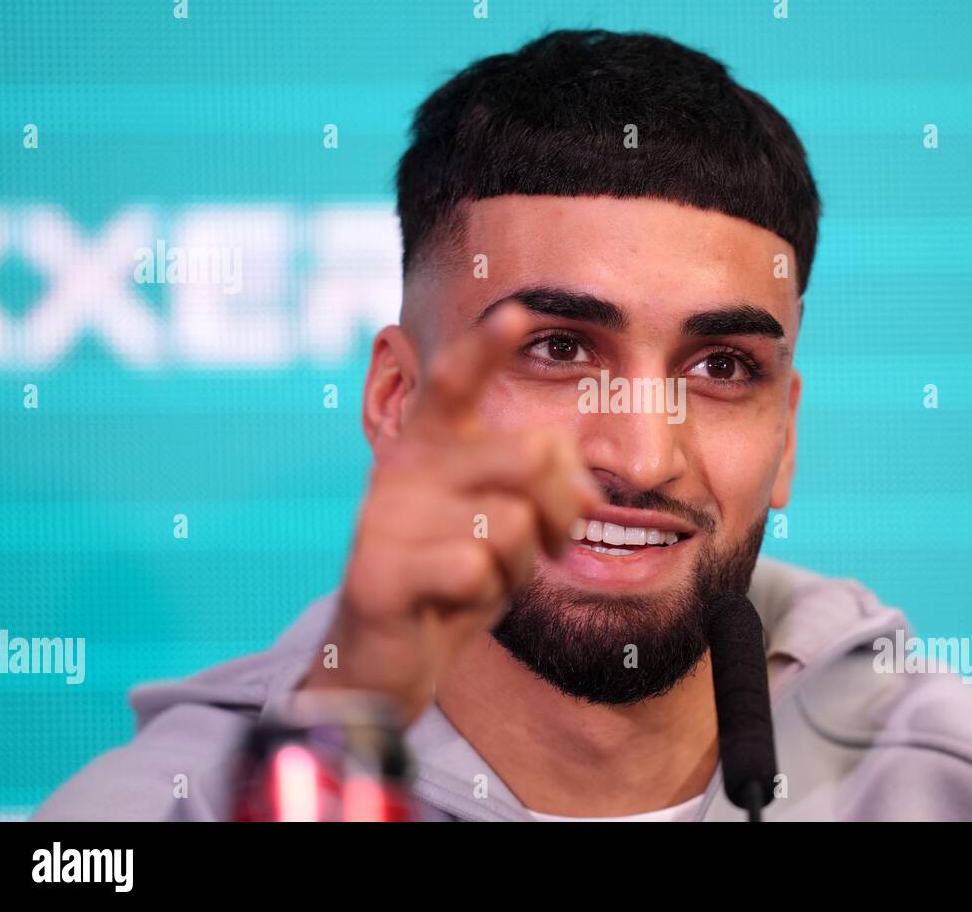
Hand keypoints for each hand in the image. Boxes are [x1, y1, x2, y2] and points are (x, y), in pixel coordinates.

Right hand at [299, 302, 601, 724]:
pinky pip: (477, 569)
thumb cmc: (457, 578)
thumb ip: (544, 490)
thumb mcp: (510, 523)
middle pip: (532, 454)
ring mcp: (385, 513)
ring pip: (513, 522)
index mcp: (432, 442)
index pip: (456, 378)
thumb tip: (593, 495)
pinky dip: (484, 596)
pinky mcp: (377, 569)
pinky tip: (450, 603)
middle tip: (554, 541)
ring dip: (518, 565)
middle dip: (565, 507)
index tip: (519, 313)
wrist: (388, 657)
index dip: (486, 345)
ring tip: (480, 577)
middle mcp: (404, 464)